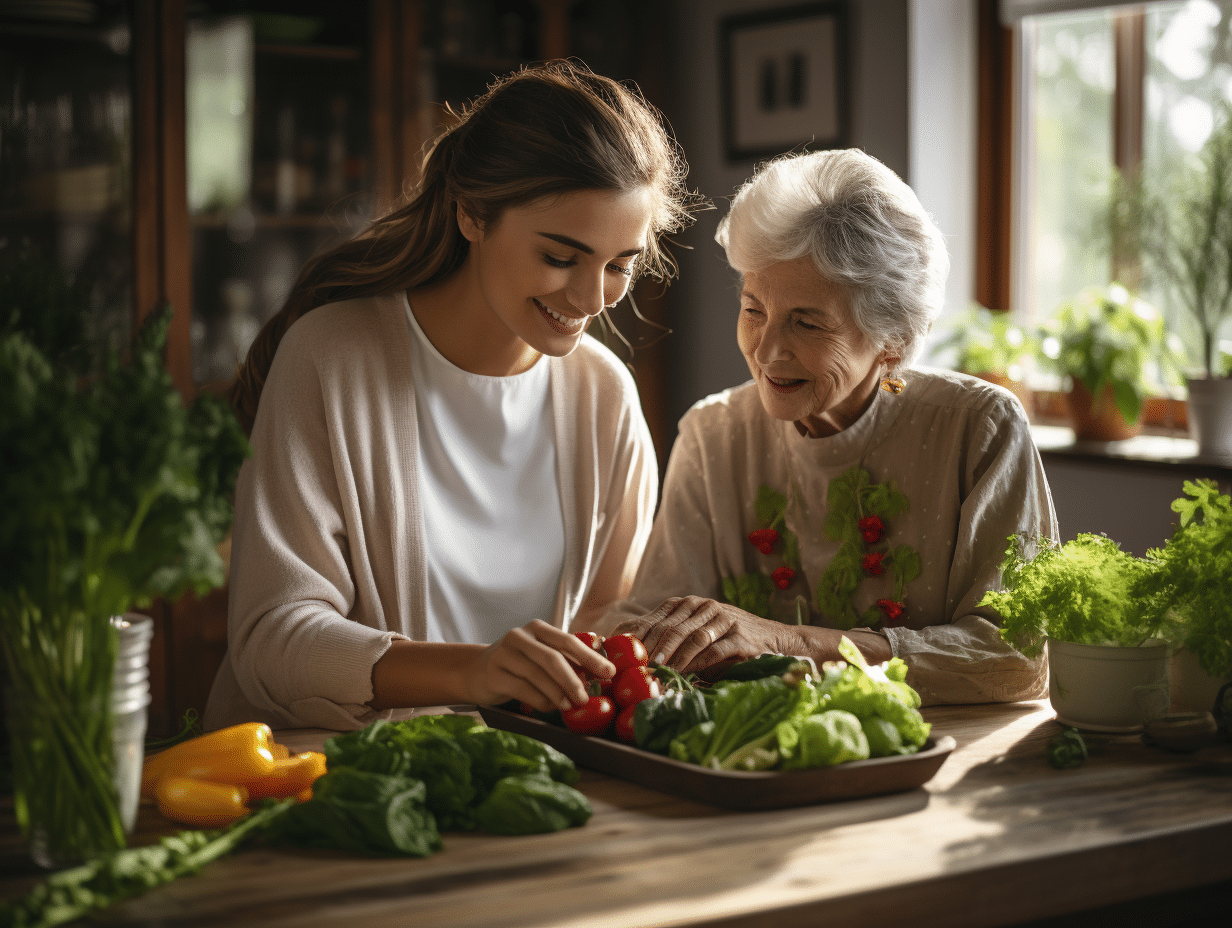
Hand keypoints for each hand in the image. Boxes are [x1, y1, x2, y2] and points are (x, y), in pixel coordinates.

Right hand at [464, 619, 615, 712]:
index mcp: (537, 628)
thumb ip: (565, 659)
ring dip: (557, 694)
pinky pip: (523, 690)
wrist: (476, 671)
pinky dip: (540, 701)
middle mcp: (519, 636)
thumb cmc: (518, 664)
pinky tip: (549, 707)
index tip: (609, 673)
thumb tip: (599, 674)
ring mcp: (504, 654)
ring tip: (569, 706)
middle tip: (585, 698)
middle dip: (573, 680)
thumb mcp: (540, 654)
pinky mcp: (493, 674)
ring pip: (538, 675)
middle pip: (553, 658)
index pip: (568, 641)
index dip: (590, 657)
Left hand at [612, 596, 805, 674]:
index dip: (640, 636)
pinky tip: (688, 673)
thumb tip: (634, 656)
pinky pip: (715, 649)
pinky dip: (699, 662)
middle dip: (654, 647)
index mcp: (688, 604)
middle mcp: (704, 606)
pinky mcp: (740, 636)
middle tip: (639, 666)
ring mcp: (723, 619)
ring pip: (692, 637)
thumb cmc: (725, 640)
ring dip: (674, 656)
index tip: (624, 654)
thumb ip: (670, 639)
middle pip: (672, 627)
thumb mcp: (695, 634)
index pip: (658, 618)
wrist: (772, 639)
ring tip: (660, 669)